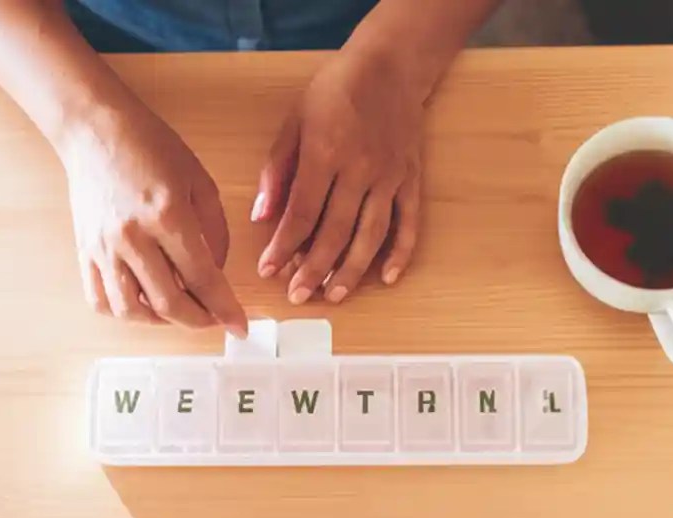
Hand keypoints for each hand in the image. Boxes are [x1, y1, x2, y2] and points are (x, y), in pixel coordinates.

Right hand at [61, 96, 247, 336]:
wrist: (94, 129)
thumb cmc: (150, 147)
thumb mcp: (200, 181)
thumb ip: (215, 231)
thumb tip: (217, 272)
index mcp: (168, 216)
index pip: (203, 278)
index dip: (225, 309)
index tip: (239, 326)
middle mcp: (133, 237)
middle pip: (169, 302)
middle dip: (199, 321)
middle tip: (214, 320)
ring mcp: (104, 247)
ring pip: (131, 310)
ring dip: (161, 321)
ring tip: (179, 311)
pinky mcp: (85, 251)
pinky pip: (100, 299)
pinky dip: (124, 312)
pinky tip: (142, 304)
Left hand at [251, 49, 423, 304]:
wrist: (391, 66)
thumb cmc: (335, 90)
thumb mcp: (294, 120)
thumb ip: (277, 170)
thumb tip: (262, 216)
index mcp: (325, 154)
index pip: (302, 213)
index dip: (284, 247)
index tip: (268, 271)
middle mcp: (359, 170)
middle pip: (335, 232)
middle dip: (313, 269)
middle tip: (297, 296)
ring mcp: (389, 177)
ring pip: (371, 235)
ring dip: (351, 270)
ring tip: (333, 295)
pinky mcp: (410, 179)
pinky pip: (408, 222)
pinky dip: (400, 253)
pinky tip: (386, 278)